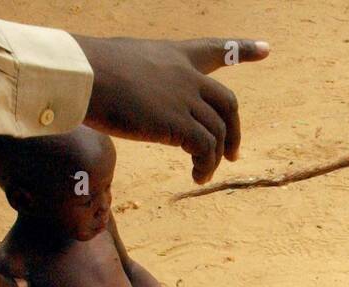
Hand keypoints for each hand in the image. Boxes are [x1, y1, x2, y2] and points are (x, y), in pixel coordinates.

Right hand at [74, 36, 269, 182]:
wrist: (83, 74)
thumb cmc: (90, 70)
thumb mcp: (124, 64)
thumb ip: (146, 82)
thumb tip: (143, 105)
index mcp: (174, 55)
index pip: (214, 49)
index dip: (242, 49)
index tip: (266, 49)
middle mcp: (186, 75)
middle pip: (228, 103)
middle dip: (234, 131)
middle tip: (232, 154)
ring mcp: (184, 98)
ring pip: (218, 131)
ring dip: (215, 157)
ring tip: (203, 172)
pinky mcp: (177, 123)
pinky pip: (205, 148)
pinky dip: (205, 165)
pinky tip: (197, 175)